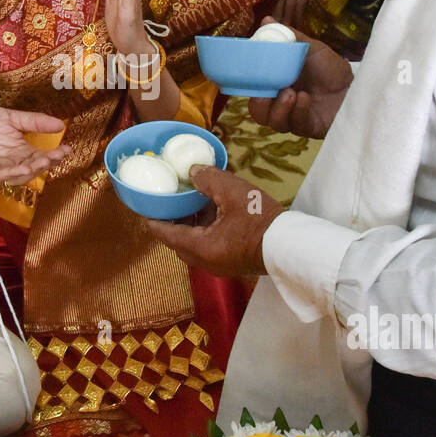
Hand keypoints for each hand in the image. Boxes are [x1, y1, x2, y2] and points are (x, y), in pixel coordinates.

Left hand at [0, 106, 69, 186]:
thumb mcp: (10, 118)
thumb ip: (33, 121)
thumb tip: (61, 123)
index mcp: (20, 150)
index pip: (41, 155)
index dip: (54, 154)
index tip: (67, 149)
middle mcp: (12, 162)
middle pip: (33, 167)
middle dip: (46, 163)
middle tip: (56, 156)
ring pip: (20, 174)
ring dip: (32, 169)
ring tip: (43, 161)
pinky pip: (0, 176)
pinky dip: (12, 173)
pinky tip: (22, 168)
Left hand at [143, 165, 282, 278]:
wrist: (292, 246)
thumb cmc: (261, 219)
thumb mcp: (233, 192)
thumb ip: (208, 179)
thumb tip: (192, 171)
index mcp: (200, 247)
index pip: (165, 234)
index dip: (153, 219)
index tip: (143, 206)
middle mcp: (205, 261)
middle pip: (178, 242)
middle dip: (172, 221)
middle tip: (169, 200)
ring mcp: (219, 265)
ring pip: (194, 245)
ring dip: (190, 225)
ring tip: (191, 201)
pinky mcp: (232, 263)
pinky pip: (209, 247)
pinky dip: (205, 231)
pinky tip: (213, 212)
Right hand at [247, 36, 352, 138]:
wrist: (356, 85)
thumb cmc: (332, 68)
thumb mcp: (310, 48)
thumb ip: (289, 37)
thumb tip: (266, 19)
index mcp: (278, 83)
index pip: (255, 89)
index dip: (248, 86)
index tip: (247, 75)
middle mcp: (282, 103)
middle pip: (259, 111)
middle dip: (259, 104)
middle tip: (266, 93)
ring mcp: (294, 117)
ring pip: (273, 122)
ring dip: (278, 108)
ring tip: (290, 93)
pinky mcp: (308, 128)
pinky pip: (295, 125)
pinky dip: (298, 111)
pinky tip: (305, 99)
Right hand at [272, 0, 325, 28]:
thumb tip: (325, 3)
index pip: (301, 6)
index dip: (299, 17)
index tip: (297, 26)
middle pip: (290, 6)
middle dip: (288, 19)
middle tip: (285, 29)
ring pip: (281, 2)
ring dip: (279, 14)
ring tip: (276, 23)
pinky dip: (272, 3)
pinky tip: (270, 11)